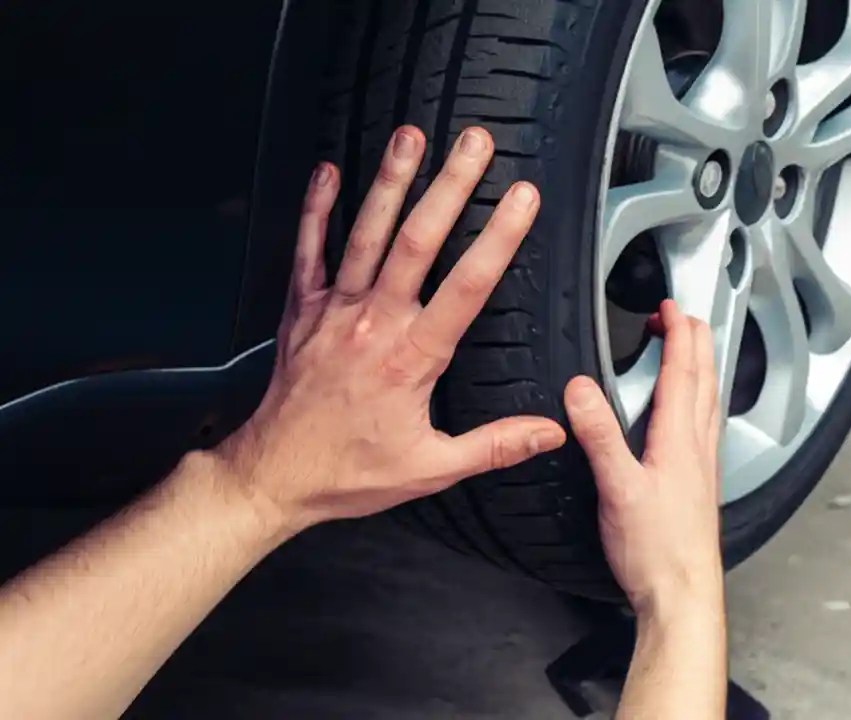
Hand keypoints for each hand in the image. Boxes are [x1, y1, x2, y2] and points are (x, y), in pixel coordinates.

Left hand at [216, 125, 565, 530]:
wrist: (273, 476)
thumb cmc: (347, 472)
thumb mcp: (430, 468)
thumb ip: (494, 445)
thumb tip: (549, 432)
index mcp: (411, 358)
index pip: (467, 287)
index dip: (499, 238)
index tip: (522, 199)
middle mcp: (373, 323)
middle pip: (417, 241)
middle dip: (450, 186)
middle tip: (475, 144)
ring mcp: (334, 310)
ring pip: (366, 233)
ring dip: (392, 181)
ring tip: (412, 136)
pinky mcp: (302, 310)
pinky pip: (308, 249)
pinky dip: (316, 209)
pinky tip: (328, 172)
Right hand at [564, 300, 722, 617]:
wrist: (682, 593)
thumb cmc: (656, 550)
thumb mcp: (617, 488)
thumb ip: (599, 436)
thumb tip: (580, 390)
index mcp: (679, 439)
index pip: (682, 371)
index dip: (677, 333)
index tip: (668, 308)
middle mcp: (698, 446)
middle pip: (704, 378)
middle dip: (694, 341)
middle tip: (680, 317)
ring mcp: (703, 465)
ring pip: (709, 400)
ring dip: (701, 367)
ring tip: (693, 351)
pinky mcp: (700, 484)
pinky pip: (706, 426)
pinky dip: (701, 401)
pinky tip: (694, 415)